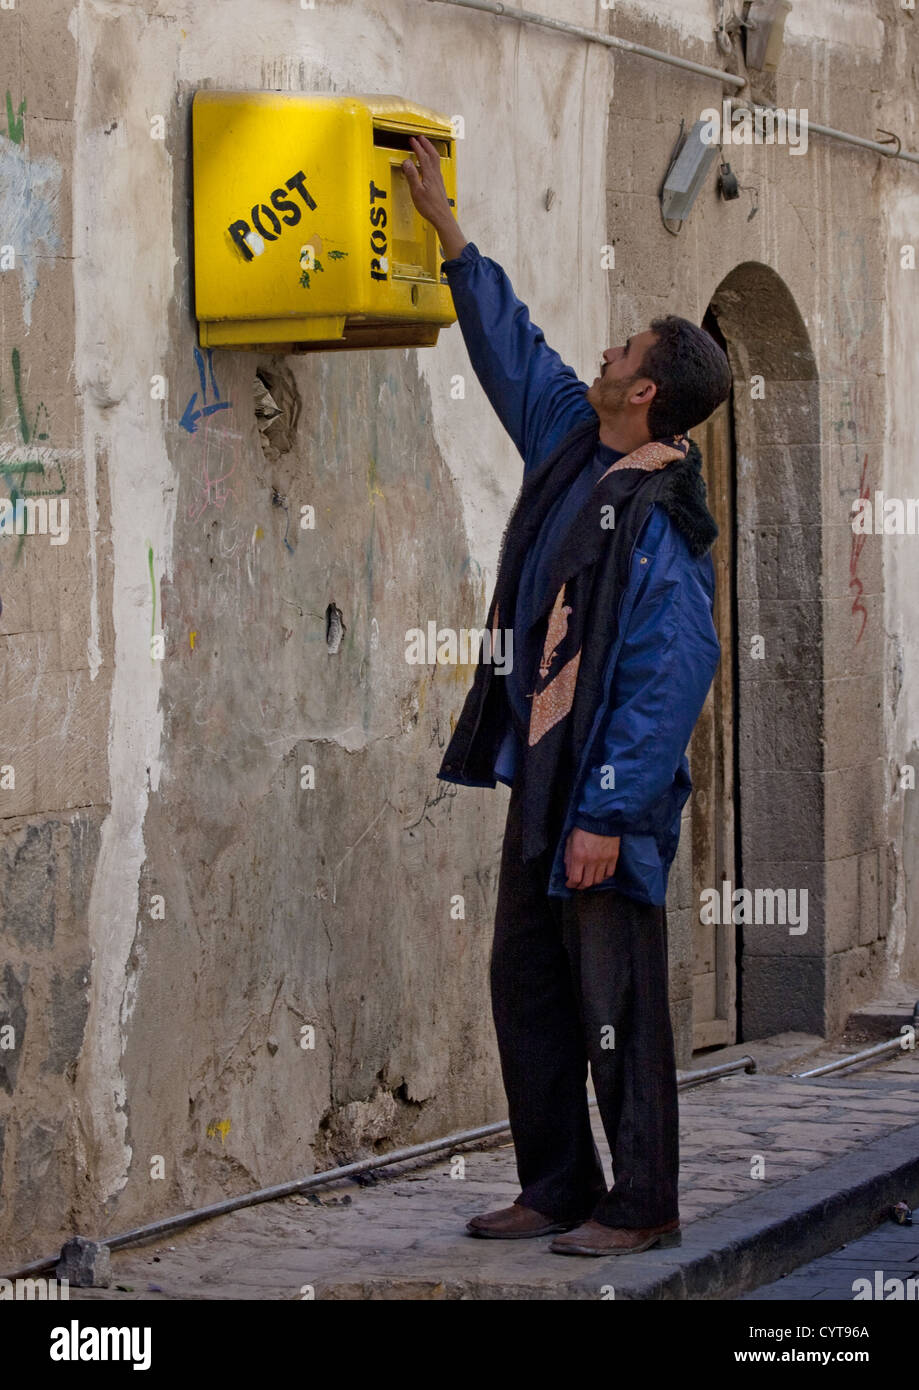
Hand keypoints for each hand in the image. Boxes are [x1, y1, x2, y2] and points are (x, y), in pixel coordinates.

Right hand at [401, 134, 467, 259]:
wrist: (442, 217)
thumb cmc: (430, 207)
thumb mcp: (417, 192)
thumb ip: (411, 176)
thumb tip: (407, 162)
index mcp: (429, 174)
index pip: (423, 156)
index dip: (417, 146)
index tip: (412, 139)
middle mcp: (435, 175)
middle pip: (432, 154)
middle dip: (426, 144)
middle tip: (420, 137)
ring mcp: (438, 179)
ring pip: (435, 160)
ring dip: (430, 150)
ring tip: (425, 146)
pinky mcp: (439, 185)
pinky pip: (436, 167)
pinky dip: (431, 160)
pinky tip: (429, 164)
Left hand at [564, 827, 619, 890]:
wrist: (601, 818)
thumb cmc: (583, 828)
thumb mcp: (570, 841)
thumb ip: (568, 857)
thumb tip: (568, 872)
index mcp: (578, 856)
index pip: (574, 878)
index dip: (571, 884)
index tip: (569, 884)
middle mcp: (591, 860)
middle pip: (587, 883)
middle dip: (580, 886)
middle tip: (578, 885)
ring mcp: (603, 860)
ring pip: (598, 880)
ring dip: (592, 882)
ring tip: (589, 879)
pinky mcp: (613, 857)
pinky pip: (609, 873)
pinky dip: (604, 876)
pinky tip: (600, 873)